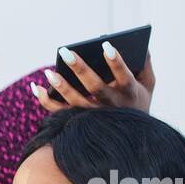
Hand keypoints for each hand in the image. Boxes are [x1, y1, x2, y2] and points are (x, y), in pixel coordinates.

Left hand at [32, 47, 154, 113]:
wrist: (128, 139)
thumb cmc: (137, 103)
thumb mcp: (148, 86)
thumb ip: (145, 65)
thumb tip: (142, 44)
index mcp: (129, 93)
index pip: (124, 76)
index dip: (116, 62)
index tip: (106, 45)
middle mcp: (111, 106)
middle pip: (95, 87)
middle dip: (80, 68)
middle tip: (65, 51)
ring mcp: (94, 116)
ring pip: (75, 103)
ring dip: (61, 87)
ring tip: (48, 72)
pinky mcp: (78, 122)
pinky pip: (59, 113)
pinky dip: (45, 101)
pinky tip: (36, 87)